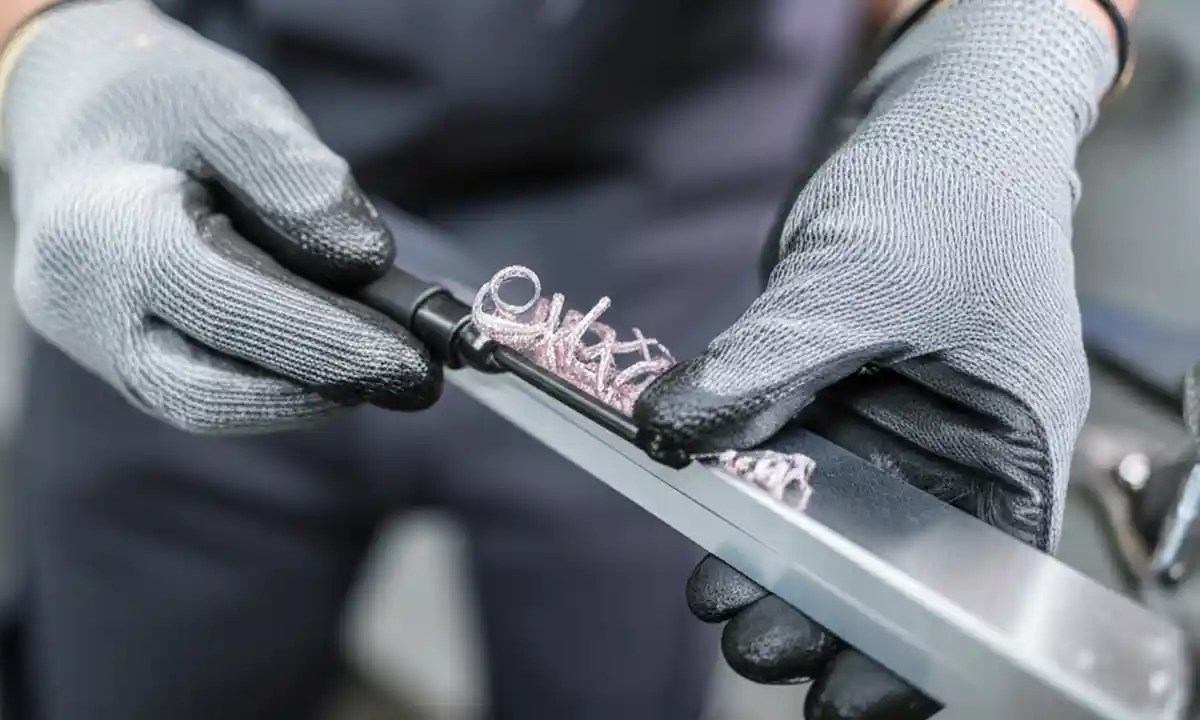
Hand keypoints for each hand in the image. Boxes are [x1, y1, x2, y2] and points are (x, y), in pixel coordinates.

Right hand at [0, 0, 439, 431]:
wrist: (79, 121)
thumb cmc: (162, 104)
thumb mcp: (233, 104)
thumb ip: (295, 176)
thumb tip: (366, 261)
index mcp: (103, 227)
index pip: (221, 302)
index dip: (322, 338)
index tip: (412, 356)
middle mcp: (81, 307)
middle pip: (204, 387)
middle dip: (320, 386)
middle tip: (414, 379)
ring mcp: (94, 347)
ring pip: (205, 404)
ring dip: (306, 393)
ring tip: (385, 361)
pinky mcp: (120, 365)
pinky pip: (202, 393)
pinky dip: (276, 385)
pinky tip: (335, 357)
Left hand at [635, 0, 1117, 716]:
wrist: (931, 117)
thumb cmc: (948, 190)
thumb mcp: (855, 285)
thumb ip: (761, 370)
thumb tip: (669, 432)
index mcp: (1004, 449)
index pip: (968, 586)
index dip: (908, 652)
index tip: (839, 697)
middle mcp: (944, 454)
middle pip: (884, 568)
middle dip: (818, 611)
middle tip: (749, 633)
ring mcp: (880, 427)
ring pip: (820, 522)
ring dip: (767, 560)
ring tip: (715, 591)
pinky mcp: (824, 393)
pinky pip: (779, 459)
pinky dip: (740, 487)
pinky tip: (703, 516)